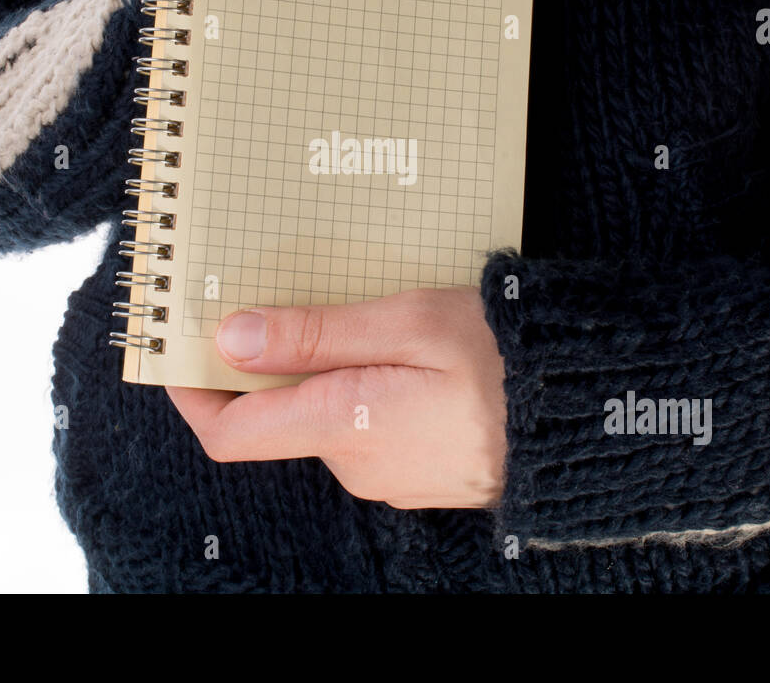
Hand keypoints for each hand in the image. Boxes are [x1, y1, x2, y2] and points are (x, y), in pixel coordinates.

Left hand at [167, 288, 507, 508]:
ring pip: (326, 416)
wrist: (589, 416)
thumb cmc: (505, 358)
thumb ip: (316, 334)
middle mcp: (353, 462)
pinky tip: (401, 352)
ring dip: (326, 370)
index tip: (181, 347)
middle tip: (283, 295)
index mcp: (341, 423)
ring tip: (359, 312)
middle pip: (279, 415)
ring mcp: (387, 474)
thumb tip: (233, 338)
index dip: (194, 391)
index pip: (231, 430)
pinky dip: (362, 389)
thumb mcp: (408, 322)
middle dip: (273, 362)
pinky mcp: (416, 471)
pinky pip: (366, 428)